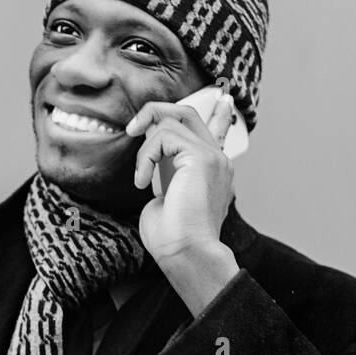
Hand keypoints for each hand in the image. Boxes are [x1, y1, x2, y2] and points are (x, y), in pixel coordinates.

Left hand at [126, 92, 235, 267]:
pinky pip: (165, 135)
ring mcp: (212, 156)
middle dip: (156, 112)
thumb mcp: (164, 199)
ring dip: (145, 146)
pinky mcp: (201, 156)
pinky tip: (143, 181)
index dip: (218, 115)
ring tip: (141, 177)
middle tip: (133, 129)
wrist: (185, 253)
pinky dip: (146, 156)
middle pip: (189, 113)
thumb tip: (152, 167)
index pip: (219, 133)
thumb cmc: (172, 239)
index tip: (223, 101)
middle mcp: (216, 160)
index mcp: (211, 171)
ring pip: (174, 118)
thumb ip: (165, 176)